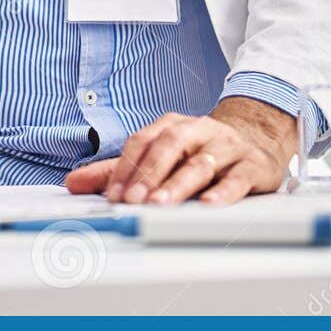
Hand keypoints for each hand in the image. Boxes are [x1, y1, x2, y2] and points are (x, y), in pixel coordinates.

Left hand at [64, 97, 296, 205]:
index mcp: (171, 126)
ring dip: (178, 184)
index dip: (125, 168)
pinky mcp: (251, 165)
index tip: (113, 196)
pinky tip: (209, 204)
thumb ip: (116, 171)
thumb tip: (74, 182)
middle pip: (169, 147)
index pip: (142, 142)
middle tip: (134, 200)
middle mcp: (198, 131)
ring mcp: (226, 147)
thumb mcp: (158, 155)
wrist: (256, 139)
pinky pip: (237, 177)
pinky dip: (224, 191)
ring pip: (200, 164)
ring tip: (161, 204)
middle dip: (148, 174)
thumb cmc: (200, 150)